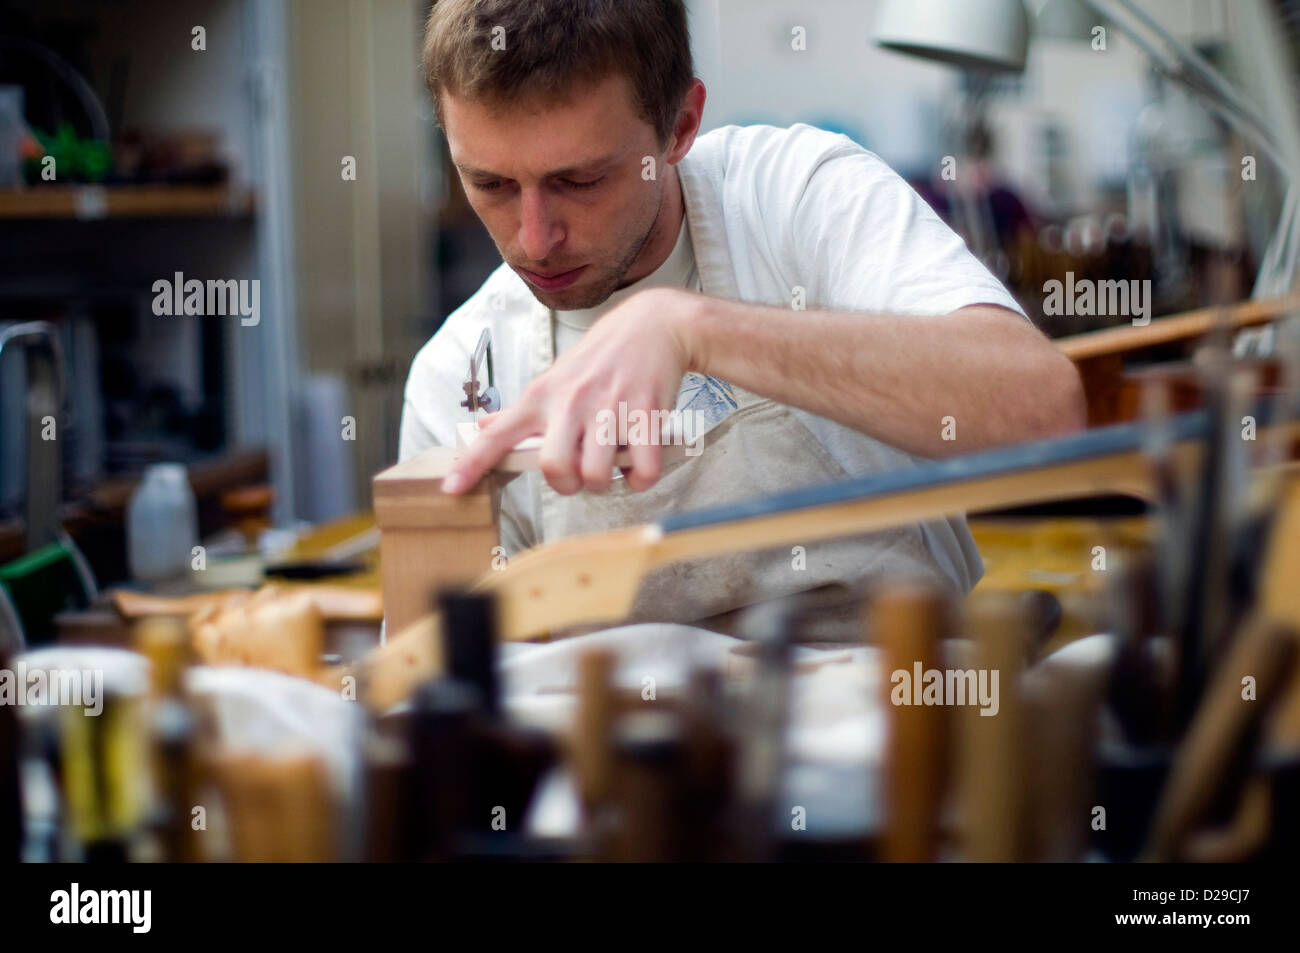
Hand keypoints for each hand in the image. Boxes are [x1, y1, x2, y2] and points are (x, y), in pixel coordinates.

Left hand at [441, 287, 697, 495]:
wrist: (654, 324)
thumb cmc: (601, 357)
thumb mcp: (554, 377)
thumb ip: (520, 410)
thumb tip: (482, 425)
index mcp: (542, 396)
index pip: (497, 433)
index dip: (472, 463)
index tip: (451, 488)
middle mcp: (571, 401)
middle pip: (553, 467)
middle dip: (567, 484)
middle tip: (579, 474)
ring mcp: (609, 407)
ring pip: (597, 475)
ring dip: (606, 482)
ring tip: (614, 464)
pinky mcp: (646, 412)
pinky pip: (643, 469)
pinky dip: (641, 478)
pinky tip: (640, 464)